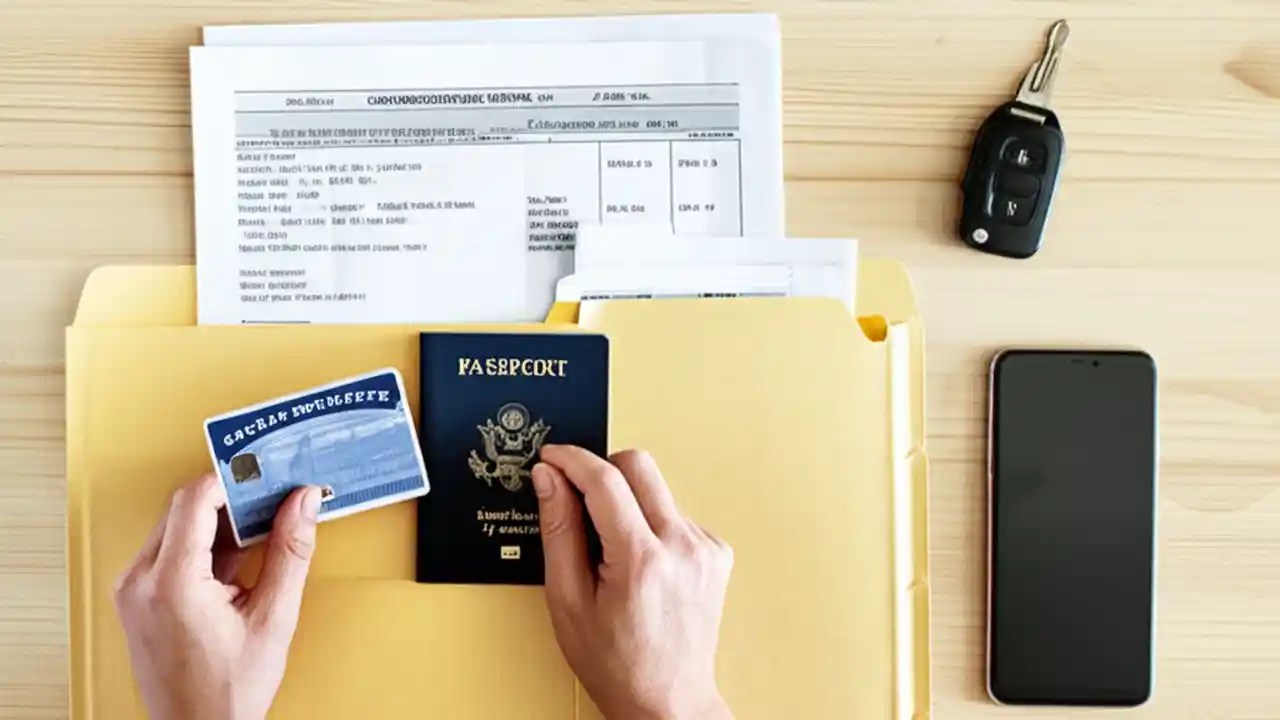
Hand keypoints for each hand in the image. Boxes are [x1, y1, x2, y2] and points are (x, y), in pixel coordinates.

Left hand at [114, 474, 321, 719]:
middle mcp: (140, 581)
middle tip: (274, 496)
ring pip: (177, 527)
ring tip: (263, 532)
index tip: (266, 472)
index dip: (234, 478)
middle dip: (232, 499)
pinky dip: (205, 546)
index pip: (195, 499)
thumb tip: (304, 502)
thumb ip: (291, 551)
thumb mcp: (273, 618)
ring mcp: (133, 590)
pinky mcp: (137, 598)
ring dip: (220, 523)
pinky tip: (240, 560)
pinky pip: (170, 552)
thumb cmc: (228, 691)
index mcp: (171, 583)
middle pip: (184, 509)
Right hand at [534, 446, 733, 719]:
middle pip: (639, 465)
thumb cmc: (615, 663)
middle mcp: (682, 546)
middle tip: (578, 496)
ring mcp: (706, 548)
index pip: (604, 479)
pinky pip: (675, 514)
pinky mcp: (718, 553)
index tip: (551, 455)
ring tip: (611, 551)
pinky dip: (651, 525)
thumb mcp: (568, 601)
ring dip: (628, 502)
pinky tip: (640, 563)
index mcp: (641, 560)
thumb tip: (549, 478)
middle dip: (602, 469)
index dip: (571, 459)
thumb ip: (558, 531)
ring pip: (658, 489)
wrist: (668, 701)